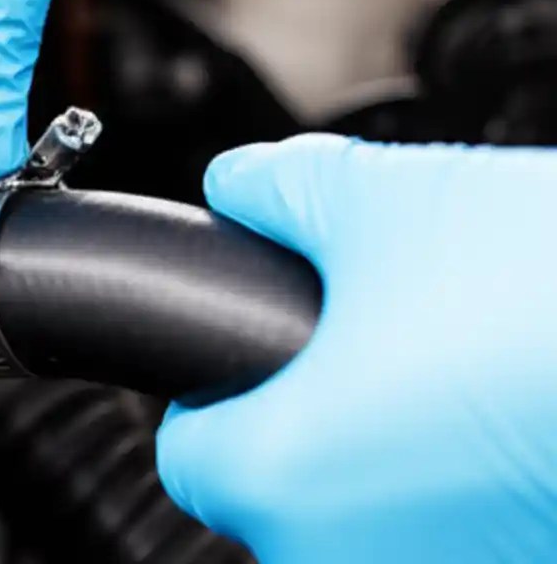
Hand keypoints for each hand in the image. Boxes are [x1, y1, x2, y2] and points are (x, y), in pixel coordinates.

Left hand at [157, 134, 556, 561]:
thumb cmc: (545, 288)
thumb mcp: (380, 201)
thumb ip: (278, 193)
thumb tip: (241, 184)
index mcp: (279, 476)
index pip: (189, 452)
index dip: (212, 392)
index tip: (250, 359)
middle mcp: (340, 560)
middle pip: (278, 486)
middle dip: (310, 416)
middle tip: (373, 347)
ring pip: (367, 515)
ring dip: (389, 458)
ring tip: (454, 378)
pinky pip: (445, 532)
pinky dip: (456, 488)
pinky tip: (502, 423)